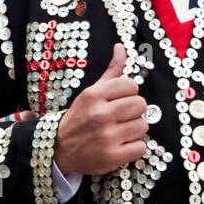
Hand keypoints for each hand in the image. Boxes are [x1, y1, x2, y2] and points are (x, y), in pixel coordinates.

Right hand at [53, 42, 146, 175]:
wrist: (60, 150)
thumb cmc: (79, 118)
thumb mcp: (91, 92)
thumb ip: (111, 71)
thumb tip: (121, 47)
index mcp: (94, 95)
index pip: (132, 85)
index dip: (129, 93)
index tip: (119, 101)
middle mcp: (100, 115)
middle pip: (141, 104)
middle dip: (133, 111)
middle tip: (120, 117)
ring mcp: (107, 136)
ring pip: (143, 125)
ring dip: (134, 129)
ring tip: (119, 132)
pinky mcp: (112, 156)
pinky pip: (141, 147)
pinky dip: (134, 147)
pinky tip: (121, 145)